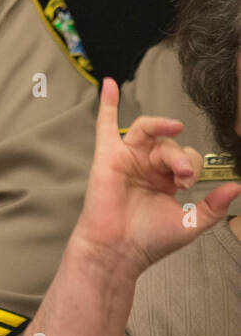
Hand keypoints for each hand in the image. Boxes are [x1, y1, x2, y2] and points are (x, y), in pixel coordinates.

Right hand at [73, 78, 240, 279]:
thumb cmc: (150, 240)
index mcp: (165, 180)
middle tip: (182, 177)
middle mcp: (147, 166)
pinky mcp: (108, 157)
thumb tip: (236, 186)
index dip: (193, 167)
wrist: (120, 250)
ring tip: (170, 150)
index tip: (189, 185)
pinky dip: (108, 104)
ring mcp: (127, 158)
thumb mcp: (191, 223)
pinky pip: (107, 125)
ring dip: (162, 131)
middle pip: (170, 144)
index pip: (187, 158)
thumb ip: (213, 205)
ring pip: (149, 132)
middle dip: (181, 158)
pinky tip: (109, 85)